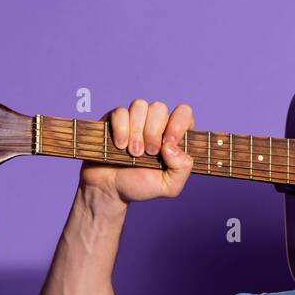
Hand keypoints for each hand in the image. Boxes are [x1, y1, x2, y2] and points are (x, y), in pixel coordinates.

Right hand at [79, 98, 195, 204]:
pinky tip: (120, 146)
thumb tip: (171, 146)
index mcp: (173, 135)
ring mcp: (135, 119)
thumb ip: (182, 168)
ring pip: (139, 105)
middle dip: (153, 132)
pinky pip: (120, 112)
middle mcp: (155, 123)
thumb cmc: (141, 185)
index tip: (167, 145)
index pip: (184, 112)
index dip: (177, 125)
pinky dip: (121, 130)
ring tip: (134, 152)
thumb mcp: (170, 186)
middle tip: (149, 153)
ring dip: (136, 131)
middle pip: (159, 108)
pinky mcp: (115, 119)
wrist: (110, 188)